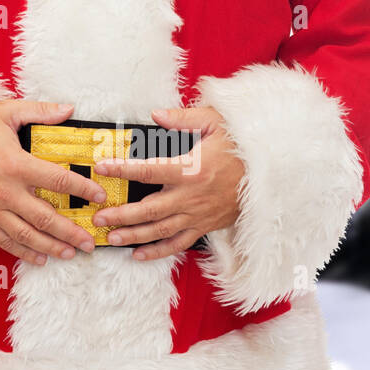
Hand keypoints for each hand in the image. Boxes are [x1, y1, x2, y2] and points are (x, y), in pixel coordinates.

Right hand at [0, 99, 103, 265]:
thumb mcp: (4, 112)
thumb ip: (39, 111)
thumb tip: (69, 110)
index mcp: (15, 164)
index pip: (58, 180)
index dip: (82, 189)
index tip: (99, 196)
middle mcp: (5, 191)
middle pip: (46, 218)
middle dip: (72, 232)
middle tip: (90, 242)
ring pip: (27, 236)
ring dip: (52, 247)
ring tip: (71, 253)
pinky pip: (4, 241)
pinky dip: (24, 252)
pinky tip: (40, 257)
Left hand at [92, 106, 243, 260]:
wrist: (272, 171)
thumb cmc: (241, 144)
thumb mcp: (214, 122)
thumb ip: (182, 119)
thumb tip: (155, 115)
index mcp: (191, 169)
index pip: (148, 171)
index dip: (122, 169)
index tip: (101, 167)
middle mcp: (192, 196)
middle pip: (149, 210)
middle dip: (120, 214)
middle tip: (97, 216)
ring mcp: (198, 215)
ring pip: (160, 230)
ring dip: (134, 236)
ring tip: (110, 238)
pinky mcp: (205, 226)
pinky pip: (179, 244)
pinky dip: (159, 251)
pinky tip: (139, 254)